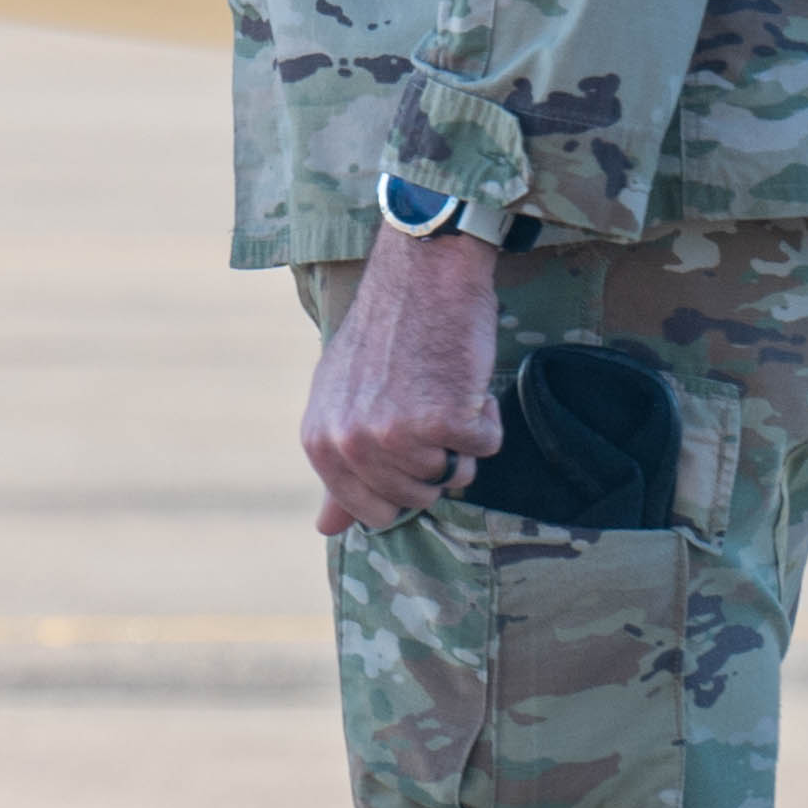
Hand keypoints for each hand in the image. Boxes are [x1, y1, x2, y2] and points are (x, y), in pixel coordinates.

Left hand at [303, 220, 506, 533]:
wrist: (421, 277)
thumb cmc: (385, 337)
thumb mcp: (341, 400)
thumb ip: (337, 466)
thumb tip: (326, 529)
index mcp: (320, 442)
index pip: (369, 510)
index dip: (400, 483)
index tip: (404, 442)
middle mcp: (351, 444)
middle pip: (417, 498)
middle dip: (434, 461)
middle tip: (426, 407)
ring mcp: (395, 435)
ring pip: (454, 477)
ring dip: (461, 440)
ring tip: (442, 391)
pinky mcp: (442, 419)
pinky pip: (486, 448)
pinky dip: (487, 418)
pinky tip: (463, 380)